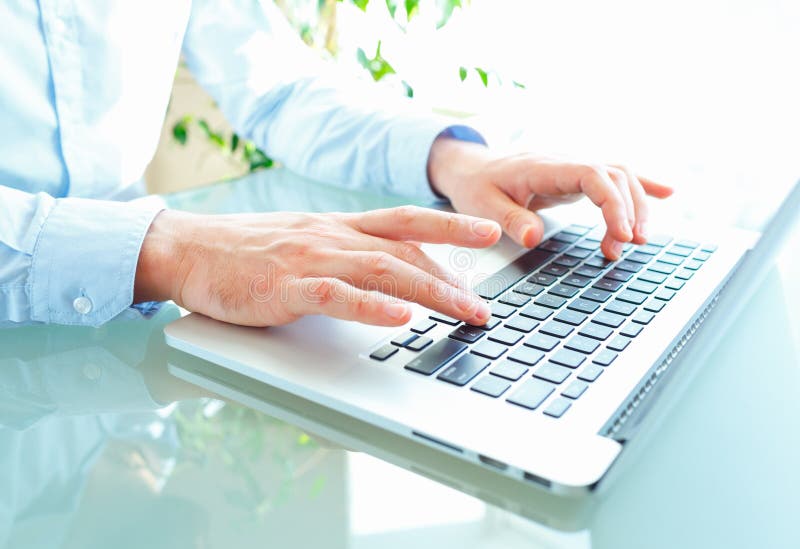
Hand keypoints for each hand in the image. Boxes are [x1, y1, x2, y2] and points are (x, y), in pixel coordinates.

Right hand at [134, 207, 499, 326]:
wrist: (188, 248)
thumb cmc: (246, 251)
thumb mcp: (305, 242)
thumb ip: (344, 254)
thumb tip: (386, 275)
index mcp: (338, 227)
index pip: (406, 220)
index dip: (450, 225)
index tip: (489, 231)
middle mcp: (332, 237)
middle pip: (404, 251)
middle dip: (451, 277)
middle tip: (484, 305)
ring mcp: (309, 260)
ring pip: (380, 271)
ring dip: (428, 292)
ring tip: (463, 312)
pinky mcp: (284, 288)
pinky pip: (334, 295)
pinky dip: (370, 306)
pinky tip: (398, 317)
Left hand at [428, 138, 672, 258]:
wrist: (473, 168)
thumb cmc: (477, 187)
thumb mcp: (482, 205)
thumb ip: (508, 219)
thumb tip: (532, 237)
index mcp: (543, 167)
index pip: (591, 176)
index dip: (613, 204)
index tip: (622, 234)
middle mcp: (565, 163)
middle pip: (615, 175)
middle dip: (629, 211)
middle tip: (626, 247)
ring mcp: (574, 168)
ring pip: (620, 176)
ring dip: (635, 207)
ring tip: (634, 242)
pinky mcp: (578, 178)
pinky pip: (615, 176)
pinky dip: (641, 185)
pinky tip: (666, 193)